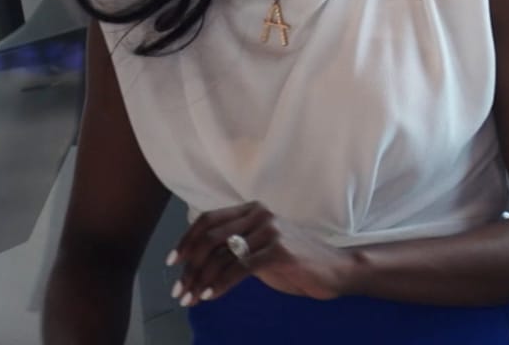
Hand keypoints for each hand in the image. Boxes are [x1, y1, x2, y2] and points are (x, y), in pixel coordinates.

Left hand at [167, 201, 349, 305]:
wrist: (335, 269)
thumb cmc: (297, 262)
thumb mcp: (261, 248)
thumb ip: (236, 245)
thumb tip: (199, 259)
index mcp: (253, 210)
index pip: (208, 219)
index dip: (186, 240)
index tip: (172, 261)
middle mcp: (260, 214)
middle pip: (210, 238)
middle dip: (189, 267)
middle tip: (179, 290)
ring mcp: (271, 231)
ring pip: (221, 256)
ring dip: (200, 280)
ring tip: (191, 298)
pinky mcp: (279, 251)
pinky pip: (239, 268)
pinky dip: (220, 284)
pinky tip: (210, 295)